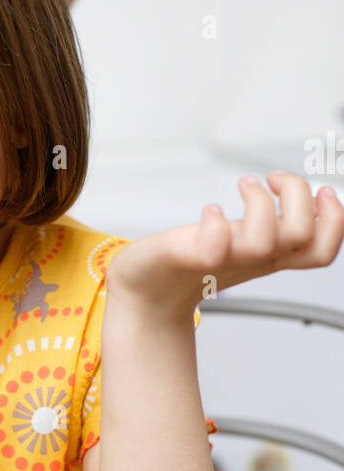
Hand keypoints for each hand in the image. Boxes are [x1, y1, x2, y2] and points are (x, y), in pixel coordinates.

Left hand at [105, 171, 343, 318]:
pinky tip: (208, 210)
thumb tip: (296, 192)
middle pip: (303, 236)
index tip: (323, 191)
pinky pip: (214, 246)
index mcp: (269, 257)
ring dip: (260, 201)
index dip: (336, 221)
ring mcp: (224, 259)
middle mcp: (252, 259)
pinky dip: (215, 222)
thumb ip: (266, 226)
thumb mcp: (240, 243)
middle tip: (273, 179)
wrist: (145, 292)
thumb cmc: (190, 263)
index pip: (321, 249)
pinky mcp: (191, 257)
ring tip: (243, 183)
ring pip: (266, 240)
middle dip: (299, 194)